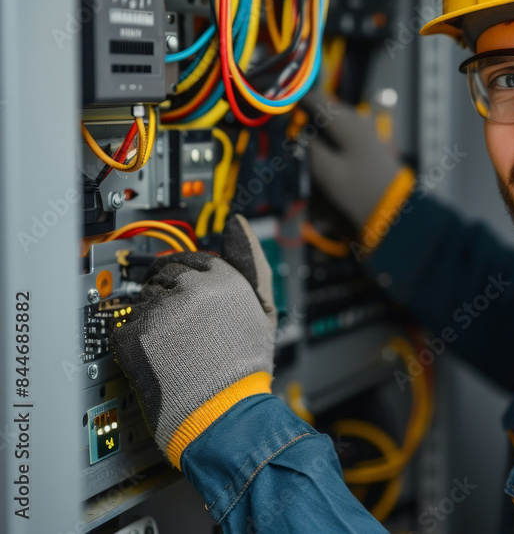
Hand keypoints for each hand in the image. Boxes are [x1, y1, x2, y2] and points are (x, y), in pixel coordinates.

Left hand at [110, 215, 275, 467]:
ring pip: (144, 300)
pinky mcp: (133, 334)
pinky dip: (136, 341)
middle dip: (170, 297)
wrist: (223, 412)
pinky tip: (158, 357)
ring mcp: (159, 311)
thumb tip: (236, 225)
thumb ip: (250, 260)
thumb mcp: (263, 308)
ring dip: (153, 318)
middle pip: (164, 275)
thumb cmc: (244, 366)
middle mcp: (190, 288)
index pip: (191, 259)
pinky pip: (125, 326)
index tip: (191, 299)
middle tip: (184, 329)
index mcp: (222, 277)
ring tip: (175, 346)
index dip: (191, 281)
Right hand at [298, 91, 406, 230]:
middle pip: (324, 105)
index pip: (316, 98)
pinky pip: (341, 127)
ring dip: (316, 124)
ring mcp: (364, 128)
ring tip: (299, 140)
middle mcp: (357, 118)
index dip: (295, 102)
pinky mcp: (366, 140)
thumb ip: (310, 147)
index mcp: (347, 121)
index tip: (279, 115)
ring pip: (333, 116)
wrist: (393, 206)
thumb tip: (295, 131)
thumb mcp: (328, 171)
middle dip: (304, 114)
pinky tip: (319, 148)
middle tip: (286, 131)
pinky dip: (328, 133)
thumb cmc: (359, 189)